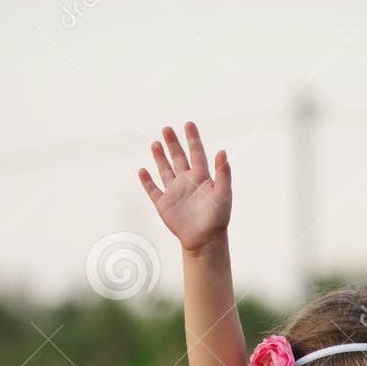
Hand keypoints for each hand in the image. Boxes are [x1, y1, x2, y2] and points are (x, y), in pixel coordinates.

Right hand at [138, 120, 231, 251]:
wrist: (205, 241)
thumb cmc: (218, 218)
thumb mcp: (223, 194)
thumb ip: (223, 173)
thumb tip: (222, 151)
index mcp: (201, 177)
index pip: (196, 153)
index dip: (193, 139)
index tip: (188, 124)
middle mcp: (187, 182)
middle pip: (178, 158)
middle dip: (172, 143)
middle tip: (167, 129)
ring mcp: (175, 192)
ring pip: (165, 170)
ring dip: (160, 157)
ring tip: (155, 143)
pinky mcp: (164, 204)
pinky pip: (153, 190)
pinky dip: (147, 181)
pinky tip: (143, 170)